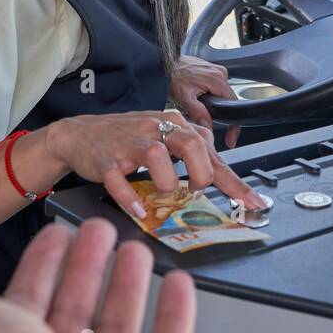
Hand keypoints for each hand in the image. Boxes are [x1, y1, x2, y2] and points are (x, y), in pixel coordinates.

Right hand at [44, 111, 262, 217]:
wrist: (80, 134)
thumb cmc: (127, 137)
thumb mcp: (163, 136)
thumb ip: (193, 150)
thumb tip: (221, 171)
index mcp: (173, 123)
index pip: (211, 151)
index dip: (233, 180)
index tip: (252, 201)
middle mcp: (154, 128)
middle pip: (191, 144)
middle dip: (201, 174)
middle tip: (195, 189)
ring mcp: (129, 143)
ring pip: (158, 157)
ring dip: (167, 182)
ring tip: (163, 191)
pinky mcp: (107, 160)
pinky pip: (120, 180)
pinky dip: (130, 198)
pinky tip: (137, 209)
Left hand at [170, 54, 240, 148]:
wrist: (162, 63)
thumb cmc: (171, 76)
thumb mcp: (183, 98)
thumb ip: (198, 113)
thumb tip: (208, 127)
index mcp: (218, 79)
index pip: (233, 106)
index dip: (233, 125)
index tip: (230, 138)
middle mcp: (220, 73)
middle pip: (227, 101)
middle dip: (219, 114)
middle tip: (204, 123)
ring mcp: (215, 70)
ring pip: (220, 95)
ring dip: (212, 104)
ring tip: (195, 106)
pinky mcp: (210, 70)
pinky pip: (215, 87)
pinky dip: (208, 95)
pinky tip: (195, 96)